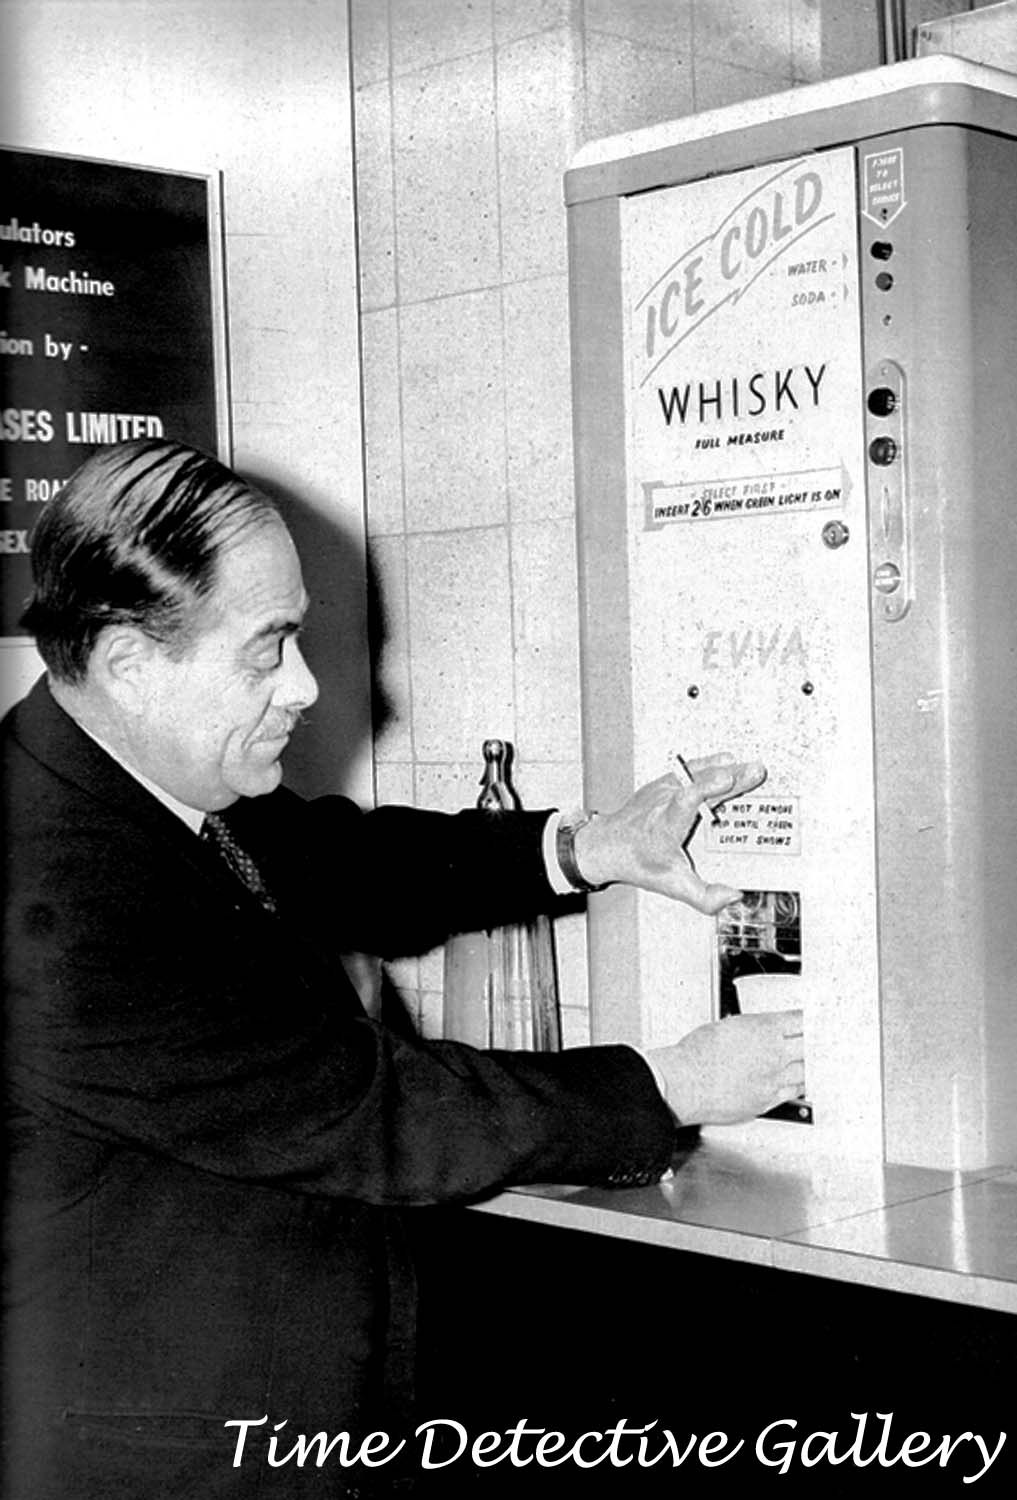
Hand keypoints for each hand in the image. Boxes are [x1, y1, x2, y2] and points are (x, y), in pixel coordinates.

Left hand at [571, 755, 766, 913]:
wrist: (607, 845)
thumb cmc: (637, 862)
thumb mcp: (672, 886)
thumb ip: (705, 897)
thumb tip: (734, 896)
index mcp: (666, 825)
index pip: (685, 801)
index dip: (706, 787)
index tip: (726, 779)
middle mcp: (664, 802)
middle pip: (698, 783)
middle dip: (728, 776)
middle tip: (755, 771)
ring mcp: (663, 789)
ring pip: (695, 772)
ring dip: (724, 768)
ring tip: (748, 766)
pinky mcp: (664, 782)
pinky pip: (689, 769)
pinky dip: (711, 765)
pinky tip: (729, 762)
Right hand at [646, 1011, 804, 1124]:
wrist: (686, 1084)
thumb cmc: (696, 1055)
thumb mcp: (727, 1026)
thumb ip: (753, 1028)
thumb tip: (764, 1029)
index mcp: (764, 1030)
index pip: (801, 1021)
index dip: (814, 1020)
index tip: (818, 1020)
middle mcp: (774, 1055)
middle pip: (811, 1046)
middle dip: (819, 1042)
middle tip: (826, 1039)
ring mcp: (773, 1080)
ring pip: (807, 1071)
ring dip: (813, 1064)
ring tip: (818, 1060)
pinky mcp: (767, 1101)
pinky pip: (794, 1092)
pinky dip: (800, 1085)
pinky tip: (802, 1081)